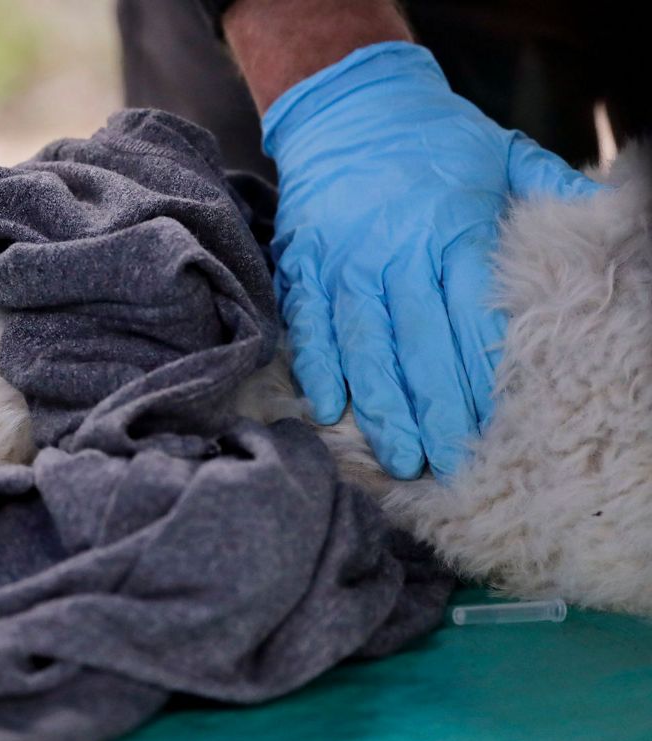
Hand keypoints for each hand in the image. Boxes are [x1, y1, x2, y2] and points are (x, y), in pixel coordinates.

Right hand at [263, 42, 604, 478]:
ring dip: (380, 406)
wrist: (348, 107)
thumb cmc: (435, 138)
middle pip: (417, 345)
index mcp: (452, 226)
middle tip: (444, 462)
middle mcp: (395, 251)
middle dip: (433, 409)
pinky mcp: (304, 266)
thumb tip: (608, 218)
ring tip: (399, 456)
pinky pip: (310, 328)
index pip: (469, 319)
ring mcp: (344, 262)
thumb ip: (552, 192)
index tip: (488, 423)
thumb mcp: (504, 154)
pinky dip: (318, 370)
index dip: (478, 376)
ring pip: (364, 346)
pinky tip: (330, 409)